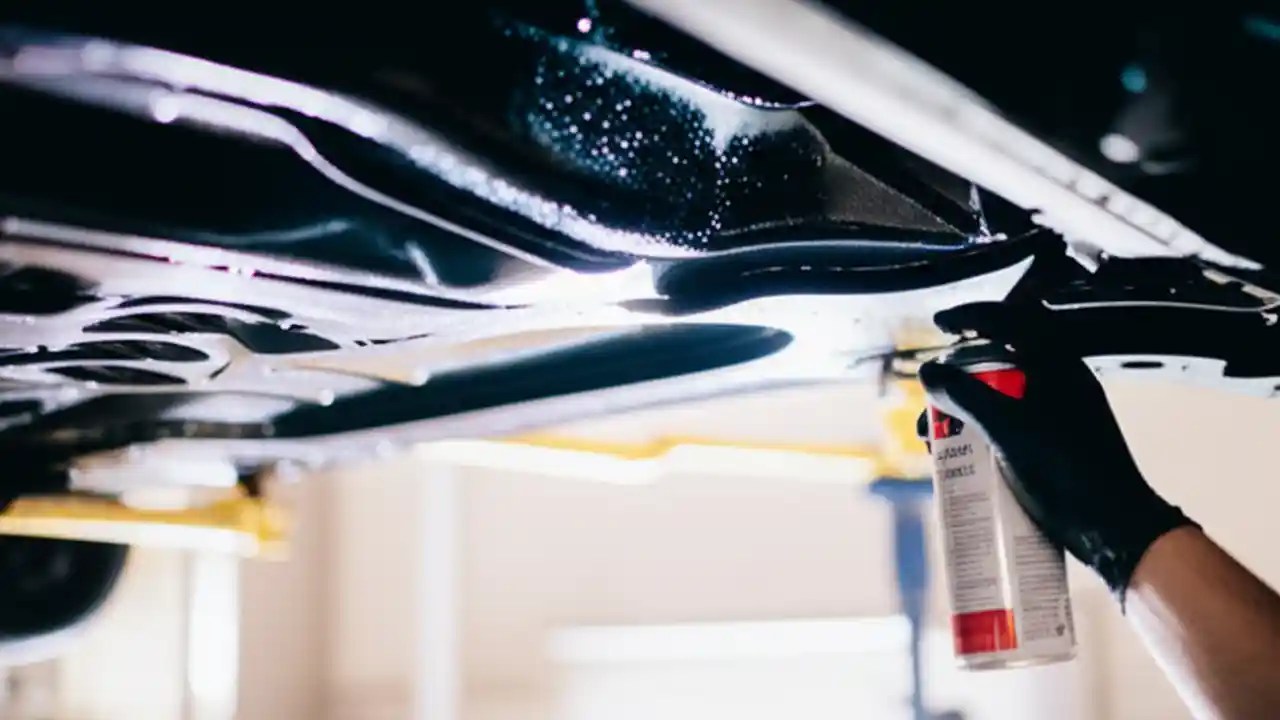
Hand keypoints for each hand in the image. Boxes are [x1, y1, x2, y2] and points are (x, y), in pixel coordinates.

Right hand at [917, 302, 1196, 603]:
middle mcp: (1060, 382)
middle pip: (1001, 359)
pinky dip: (983, 430)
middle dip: (958, 375)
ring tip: (934, 435)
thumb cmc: (1068, 472)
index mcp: (1058, 365)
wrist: (1115, 527)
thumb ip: (965, 396)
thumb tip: (929, 372)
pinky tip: (960, 454)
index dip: (970, 316)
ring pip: (1002, 395)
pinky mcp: (1056, 441)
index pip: (1010, 320)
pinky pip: (1012, 422)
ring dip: (965, 408)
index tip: (939, 322)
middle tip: (932, 392)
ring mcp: (1060, 412)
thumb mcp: (1007, 430)